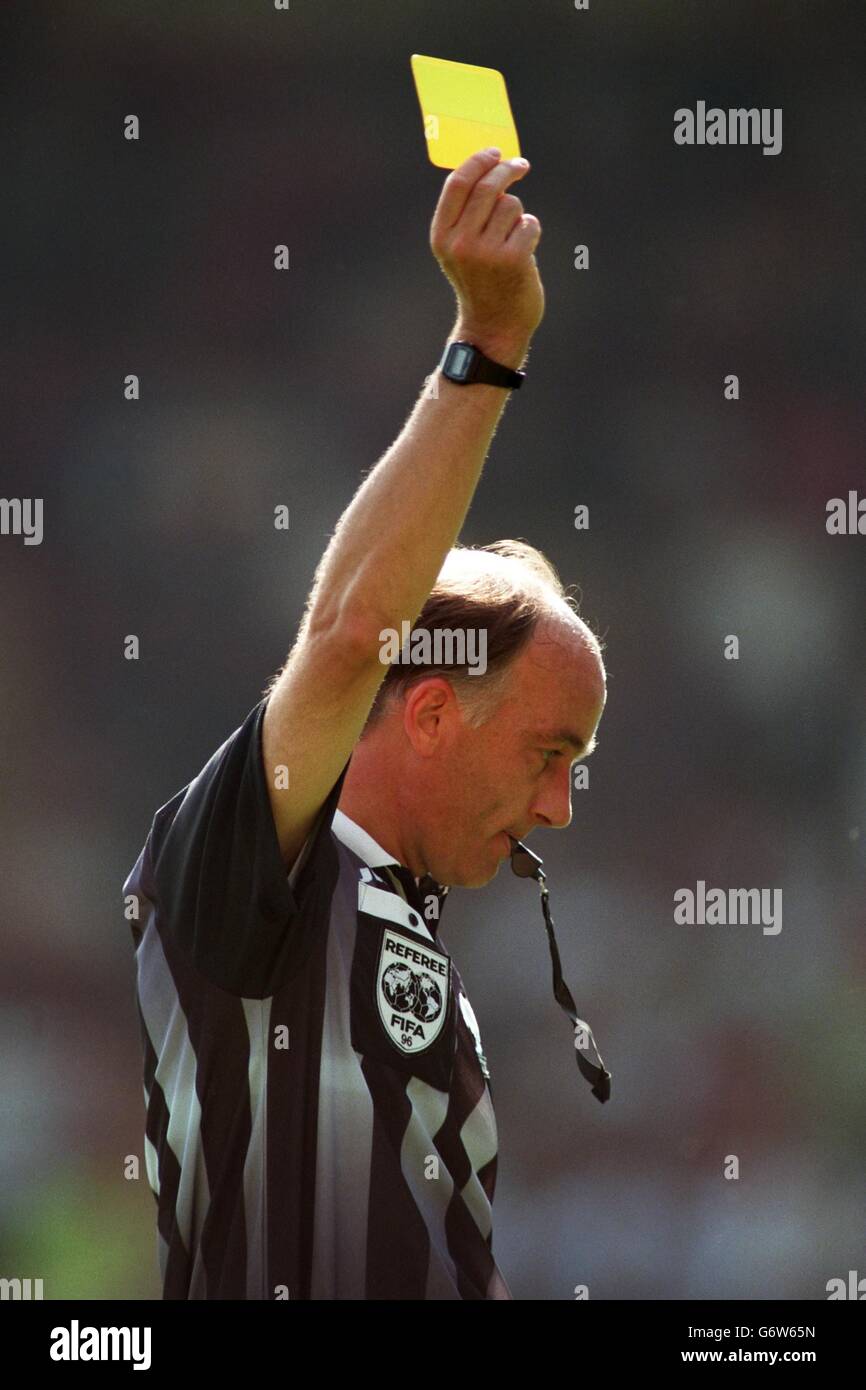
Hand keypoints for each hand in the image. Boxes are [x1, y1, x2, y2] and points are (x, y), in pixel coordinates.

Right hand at [429, 148, 544, 363]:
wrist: (493, 327)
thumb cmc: (481, 281)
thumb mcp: (460, 248)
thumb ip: (466, 212)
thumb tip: (488, 166)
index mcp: (442, 236)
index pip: (458, 183)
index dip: (479, 160)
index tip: (495, 152)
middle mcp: (460, 243)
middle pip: (488, 186)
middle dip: (507, 170)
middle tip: (521, 165)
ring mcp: (486, 252)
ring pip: (511, 205)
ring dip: (518, 215)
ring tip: (512, 238)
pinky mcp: (513, 260)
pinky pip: (529, 223)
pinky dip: (531, 232)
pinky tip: (523, 252)